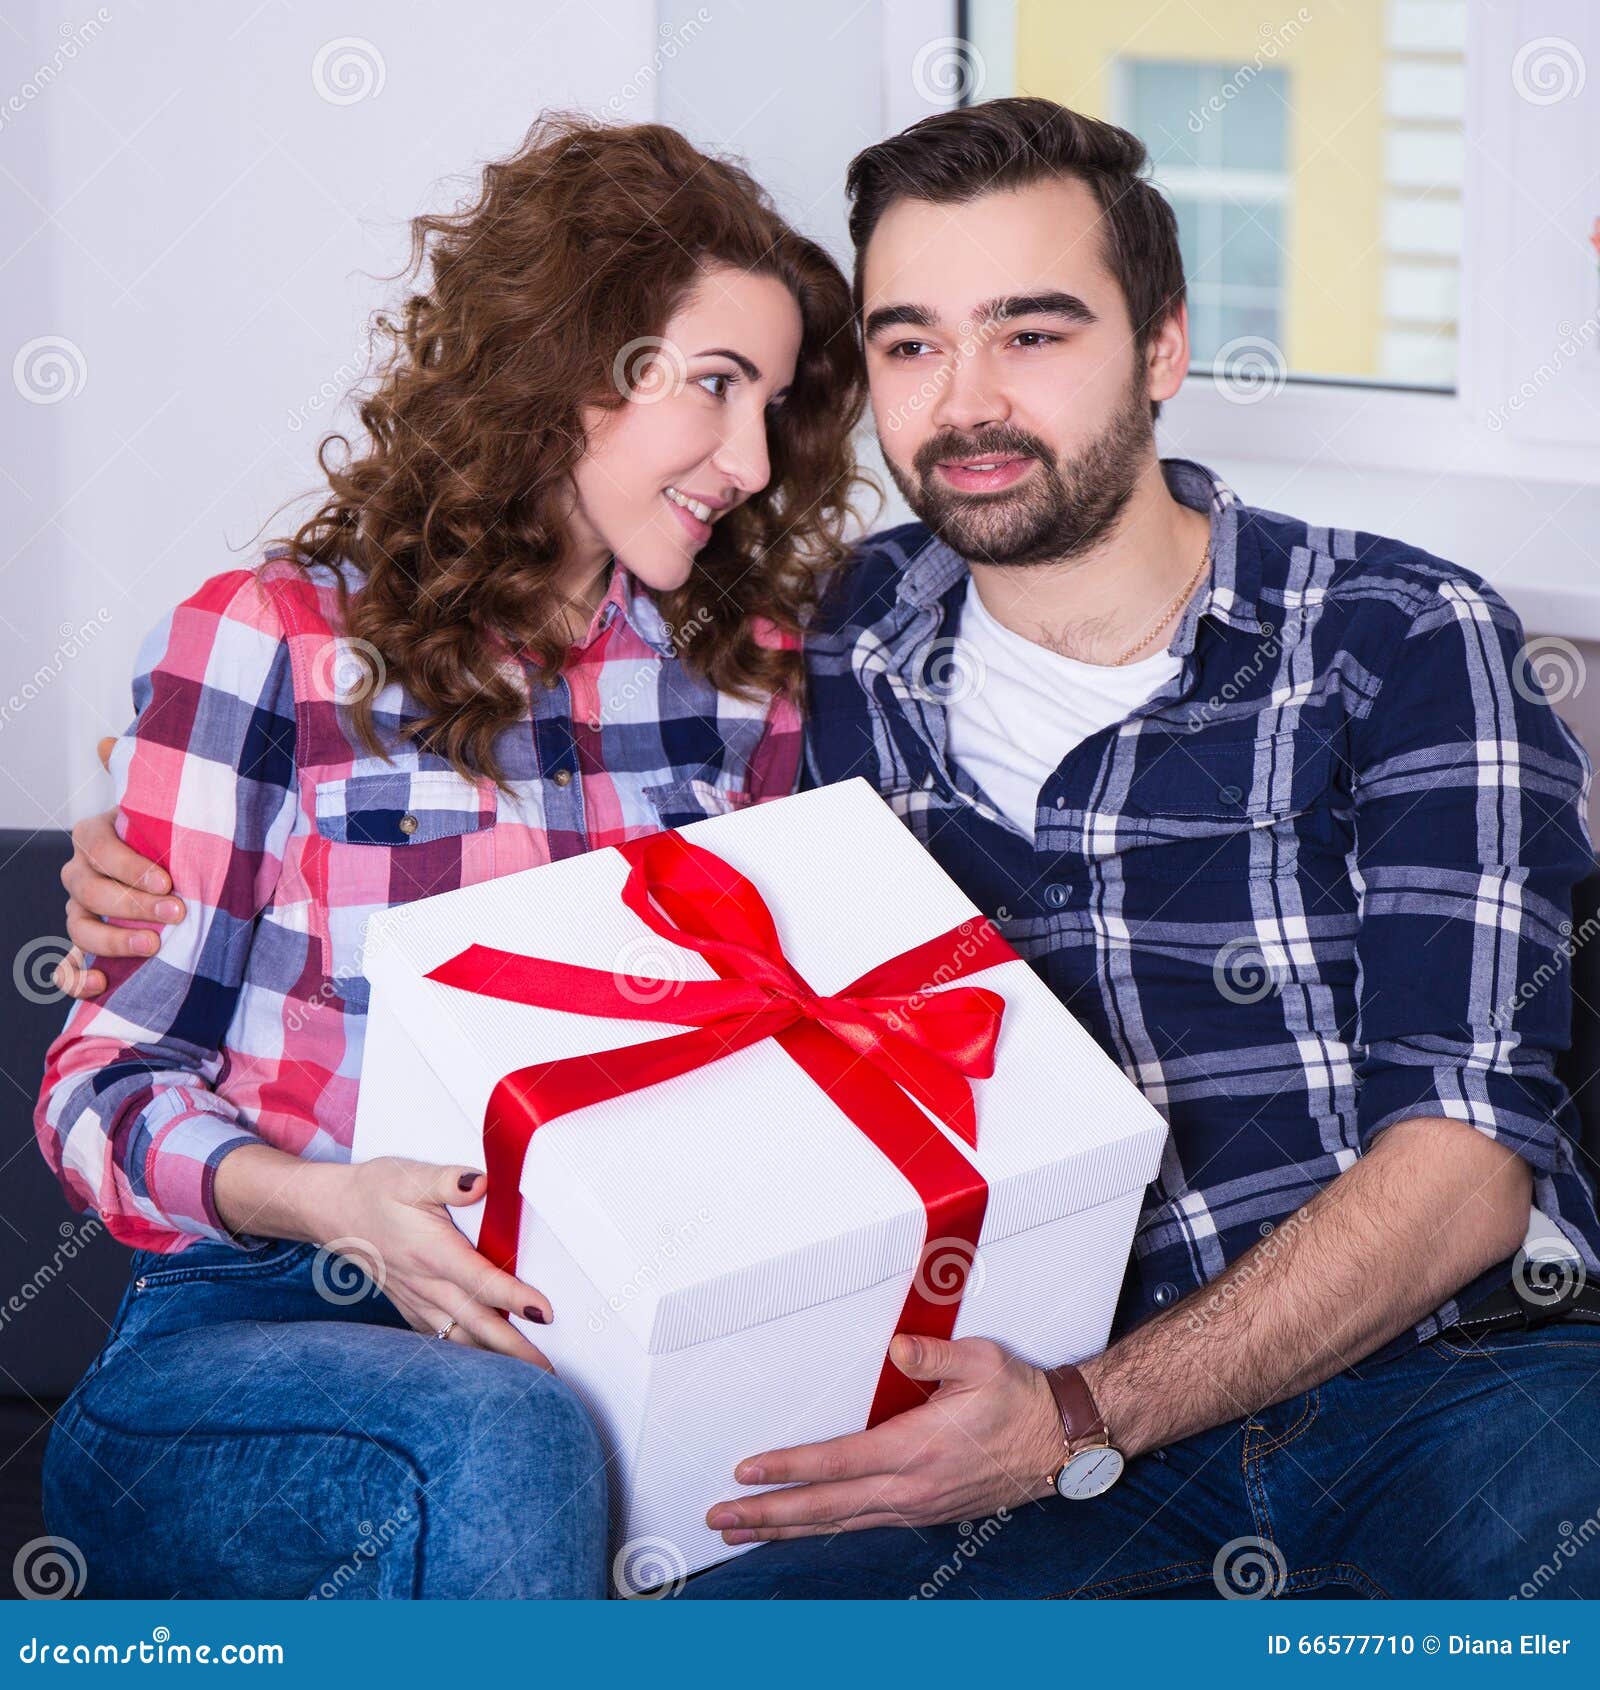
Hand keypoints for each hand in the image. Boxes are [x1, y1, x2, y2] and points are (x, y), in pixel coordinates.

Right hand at [55, 739, 184, 998]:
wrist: (181, 875)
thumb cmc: (170, 839)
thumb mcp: (163, 807)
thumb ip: (142, 779)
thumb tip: (106, 742)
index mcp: (94, 837)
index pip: (99, 848)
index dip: (130, 866)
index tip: (169, 880)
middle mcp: (80, 872)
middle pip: (89, 891)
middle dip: (132, 904)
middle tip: (176, 914)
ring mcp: (80, 910)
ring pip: (79, 927)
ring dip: (113, 939)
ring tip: (153, 946)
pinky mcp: (88, 943)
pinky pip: (69, 965)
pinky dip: (77, 977)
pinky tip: (100, 984)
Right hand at [313, 1155, 557, 1369]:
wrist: (332, 1211)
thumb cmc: (375, 1191)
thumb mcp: (410, 1176)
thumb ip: (447, 1181)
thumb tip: (480, 1182)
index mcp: (433, 1252)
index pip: (481, 1281)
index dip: (514, 1298)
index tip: (544, 1314)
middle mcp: (426, 1283)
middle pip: (477, 1323)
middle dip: (514, 1350)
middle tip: (548, 1371)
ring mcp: (417, 1299)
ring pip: (459, 1337)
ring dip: (492, 1360)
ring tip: (527, 1377)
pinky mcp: (411, 1305)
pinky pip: (440, 1338)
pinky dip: (464, 1353)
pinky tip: (484, 1366)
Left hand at [704, 1334, 1065, 1543]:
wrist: (1060, 1442)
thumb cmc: (1019, 1398)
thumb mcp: (982, 1362)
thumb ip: (934, 1354)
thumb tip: (896, 1348)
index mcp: (918, 1450)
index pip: (837, 1463)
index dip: (788, 1470)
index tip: (747, 1473)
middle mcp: (912, 1488)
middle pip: (825, 1507)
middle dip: (768, 1516)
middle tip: (720, 1520)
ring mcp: (918, 1506)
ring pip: (840, 1523)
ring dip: (788, 1529)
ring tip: (744, 1532)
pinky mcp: (925, 1512)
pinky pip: (862, 1524)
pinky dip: (825, 1527)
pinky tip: (804, 1527)